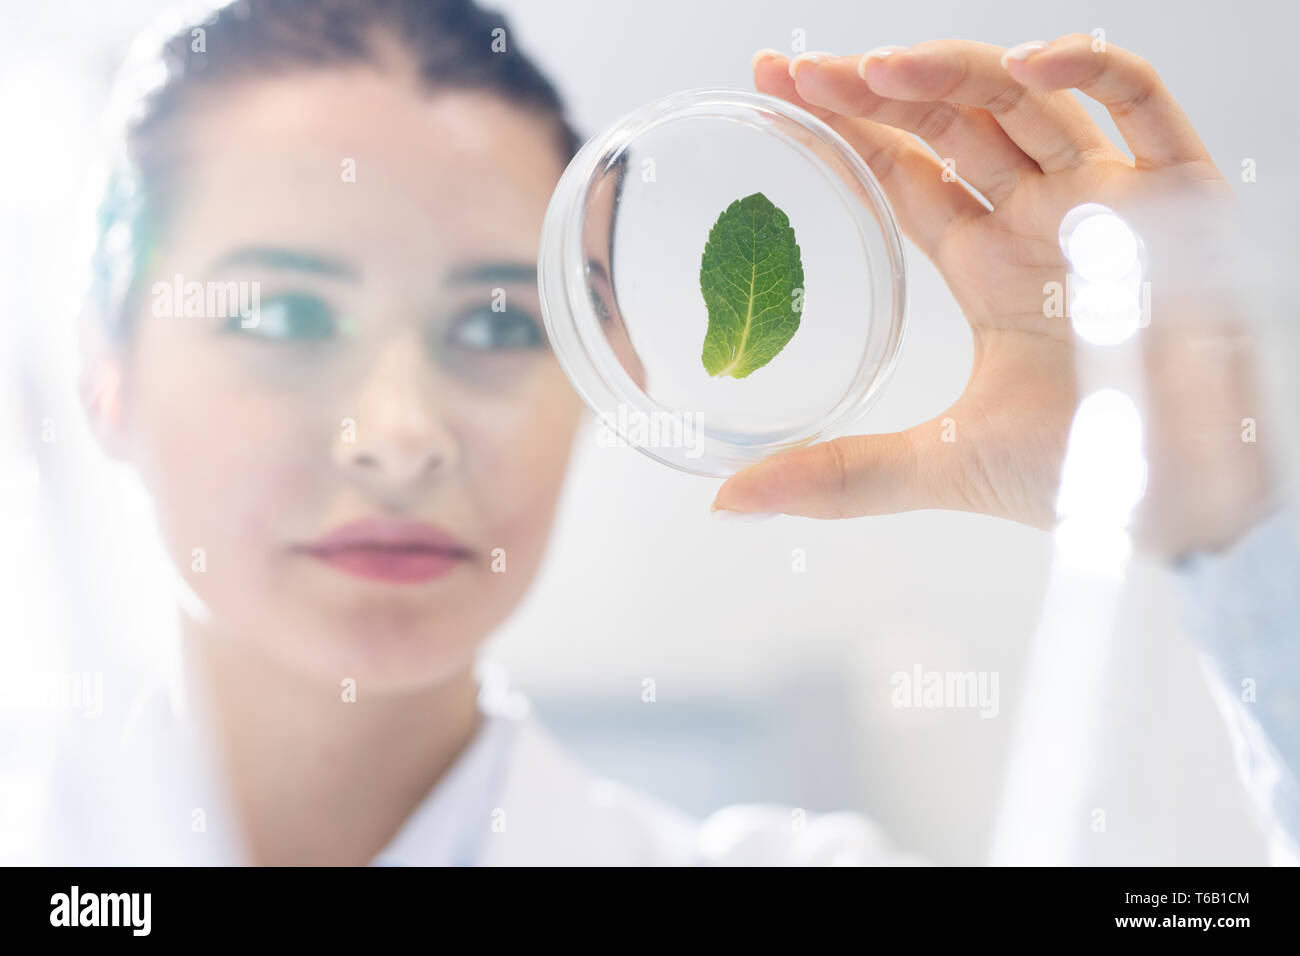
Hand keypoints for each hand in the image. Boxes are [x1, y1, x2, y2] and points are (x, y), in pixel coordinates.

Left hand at [712, 36, 1270, 555]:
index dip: (847, 131)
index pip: (907, 174)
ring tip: (876, 69)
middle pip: (951, 126)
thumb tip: (729, 502)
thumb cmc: (1076, 474)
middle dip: (875, 90)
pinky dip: (1089, 72)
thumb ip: (838, 475)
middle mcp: (1041, 221)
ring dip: (955, 73)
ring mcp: (1105, 202)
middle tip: (799, 72)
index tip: (777, 92)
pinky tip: (1023, 66)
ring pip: (1027, 103)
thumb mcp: (939, 464)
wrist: (1174, 506)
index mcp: (988, 266)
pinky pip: (1142, 108)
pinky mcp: (1178, 200)